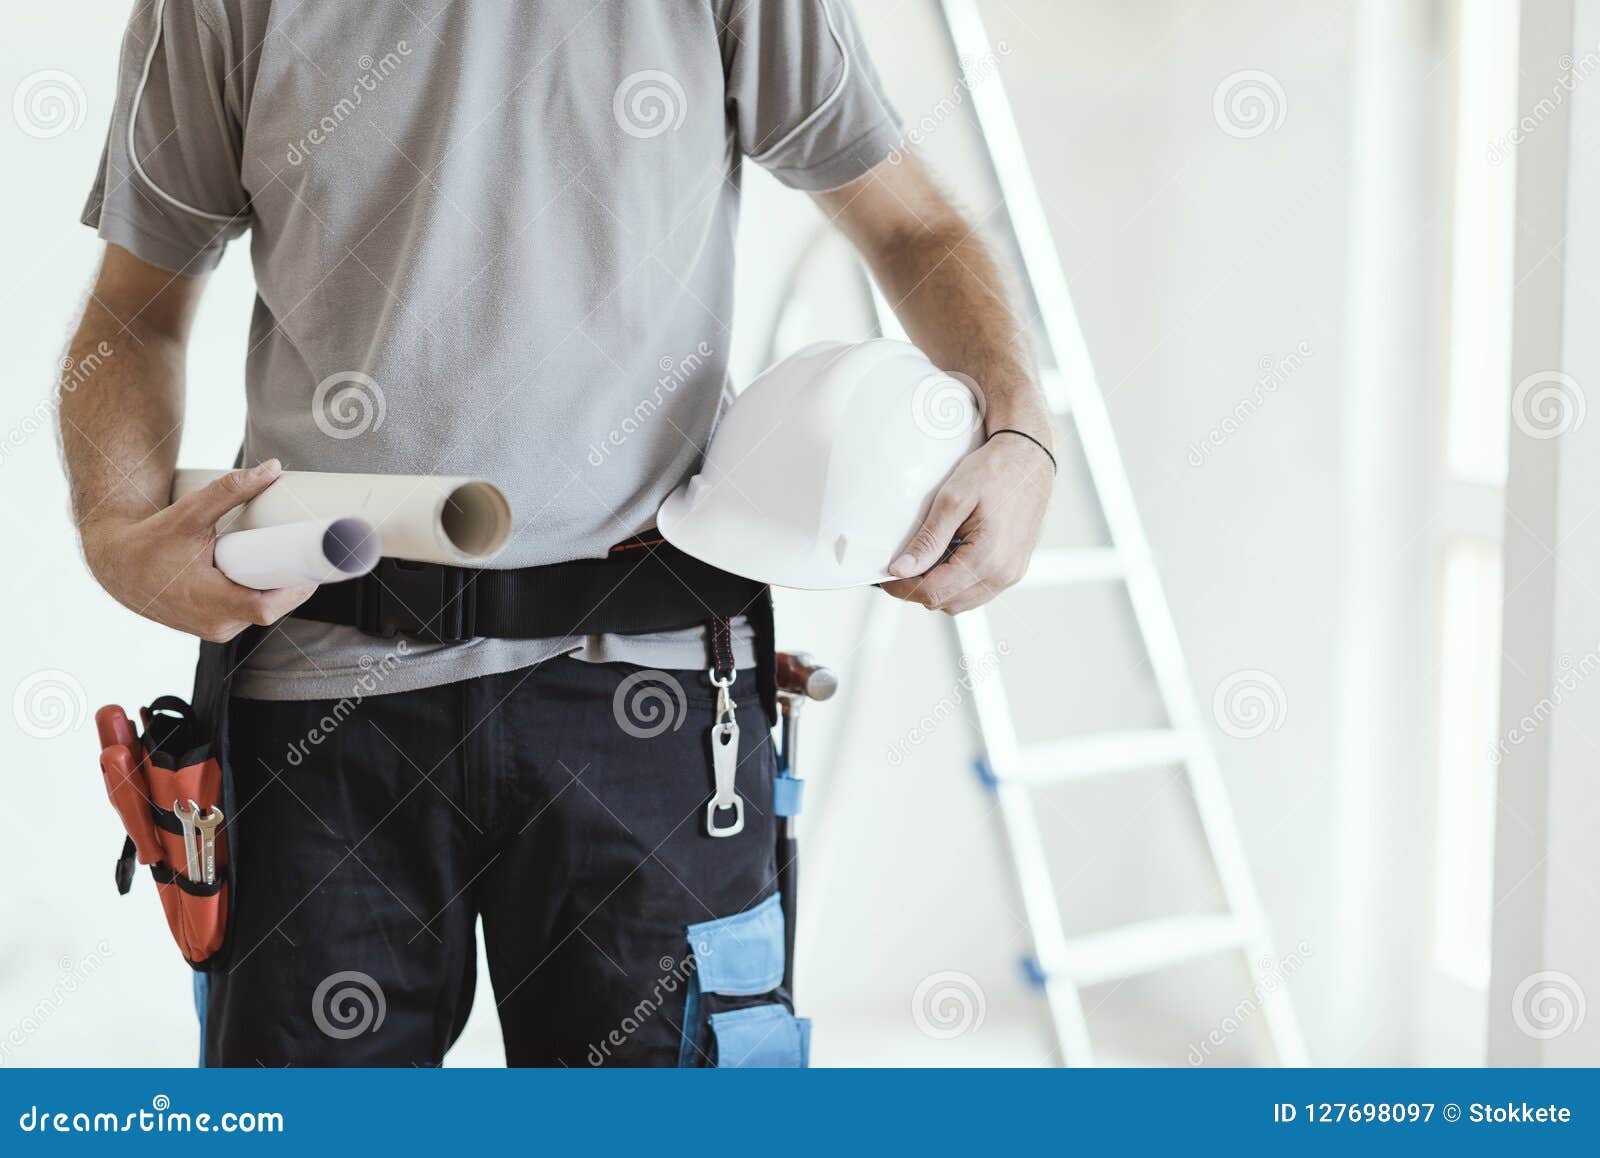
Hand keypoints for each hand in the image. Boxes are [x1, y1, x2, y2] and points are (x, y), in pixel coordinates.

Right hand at [80, 460, 316, 642]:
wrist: (116, 564)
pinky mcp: (214, 625)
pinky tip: (280, 577)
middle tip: (312, 553)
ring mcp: (215, 629)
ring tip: (299, 560)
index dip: (295, 589)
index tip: (315, 565)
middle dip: (293, 583)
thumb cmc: (150, 540)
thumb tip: (272, 467)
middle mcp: (215, 624)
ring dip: (280, 590)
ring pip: (262, 612)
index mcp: (209, 603)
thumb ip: (230, 490)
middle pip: (271, 609)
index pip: (266, 608)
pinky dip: (264, 596)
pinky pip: (249, 614)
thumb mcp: (189, 513)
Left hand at [879, 433, 1052, 614]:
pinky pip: (977, 592)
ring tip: (927, 557)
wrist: (1029, 460)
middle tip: (903, 563)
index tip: (887, 574)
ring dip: (938, 588)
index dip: (903, 587)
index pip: (933, 592)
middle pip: (946, 603)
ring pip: (961, 603)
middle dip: (919, 587)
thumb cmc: (996, 472)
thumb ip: (928, 539)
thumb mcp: (953, 499)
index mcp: (988, 559)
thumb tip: (902, 569)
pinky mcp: (1013, 570)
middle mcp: (1003, 574)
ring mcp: (1011, 575)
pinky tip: (949, 557)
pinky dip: (957, 583)